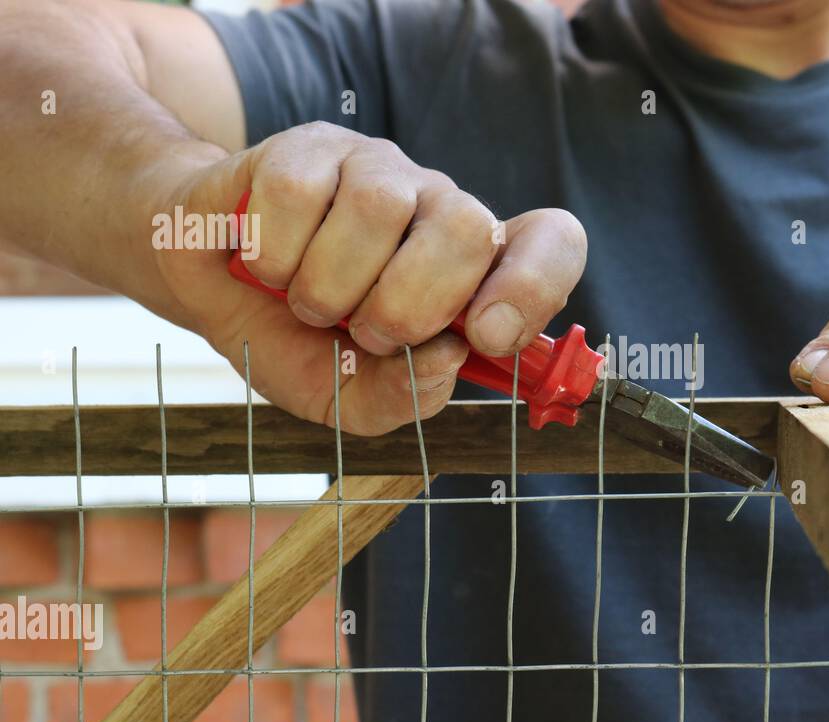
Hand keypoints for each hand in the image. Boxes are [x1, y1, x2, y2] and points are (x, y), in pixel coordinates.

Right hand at [151, 122, 586, 433]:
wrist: (206, 286)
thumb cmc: (293, 337)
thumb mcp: (350, 397)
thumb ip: (405, 396)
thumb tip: (448, 357)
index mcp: (471, 269)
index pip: (553, 242)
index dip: (535, 285)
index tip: (488, 335)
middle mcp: (438, 208)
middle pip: (469, 230)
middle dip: (408, 307)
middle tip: (367, 334)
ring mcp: (377, 170)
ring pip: (381, 210)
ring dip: (330, 286)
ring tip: (309, 304)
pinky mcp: (309, 149)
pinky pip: (300, 193)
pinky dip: (274, 253)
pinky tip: (266, 264)